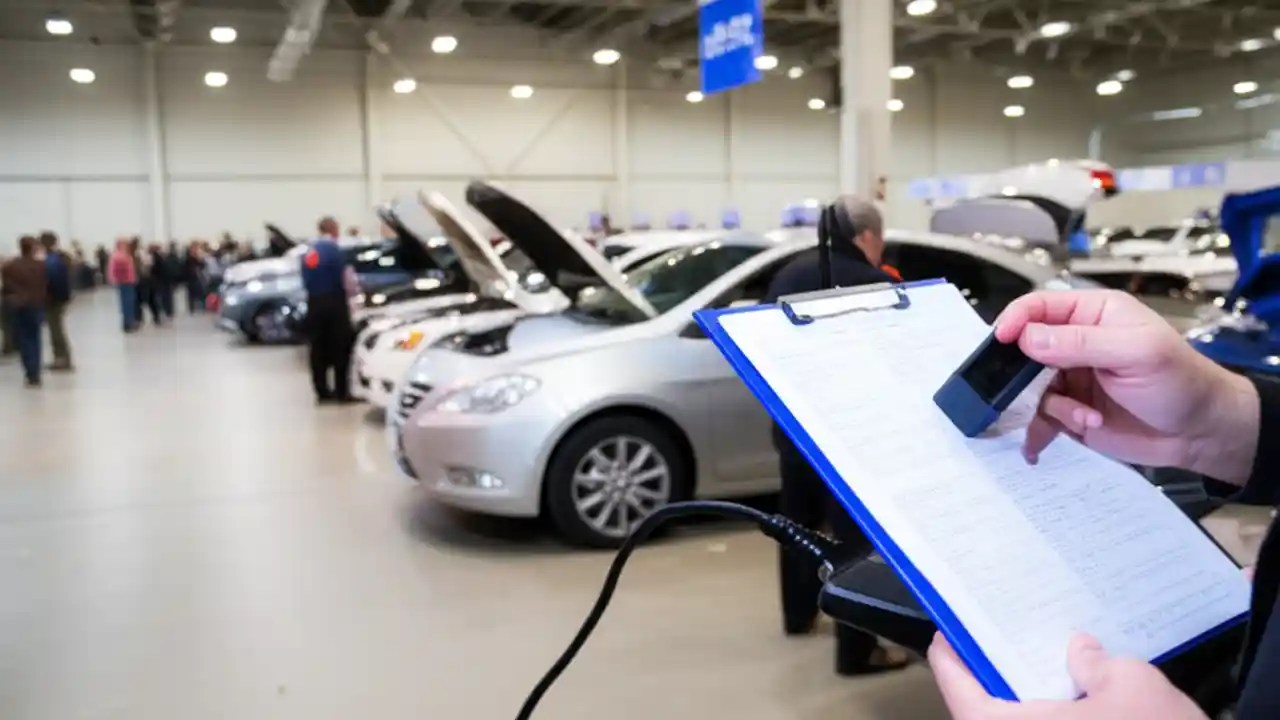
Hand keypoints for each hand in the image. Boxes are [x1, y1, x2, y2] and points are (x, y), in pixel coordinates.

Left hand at [928, 632, 1206, 719]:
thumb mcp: (1132, 685)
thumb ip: (1097, 662)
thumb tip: (1082, 650)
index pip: (956, 687)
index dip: (951, 656)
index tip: (948, 633)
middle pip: (985, 711)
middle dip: (996, 678)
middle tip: (1005, 643)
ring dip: (1032, 705)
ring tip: (1053, 670)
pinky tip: (1084, 705)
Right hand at [994, 290, 1259, 484]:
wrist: (1200, 433)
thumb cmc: (1178, 381)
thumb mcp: (1135, 353)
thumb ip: (1080, 343)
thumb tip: (1025, 338)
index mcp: (1092, 314)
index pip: (1039, 306)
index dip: (1015, 320)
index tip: (1000, 341)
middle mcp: (1074, 343)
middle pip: (1024, 349)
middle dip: (1020, 373)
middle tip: (1026, 393)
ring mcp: (1069, 378)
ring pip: (1028, 387)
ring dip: (1048, 407)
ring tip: (1083, 419)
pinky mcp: (1069, 411)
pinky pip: (1038, 417)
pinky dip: (1039, 431)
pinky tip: (1042, 446)